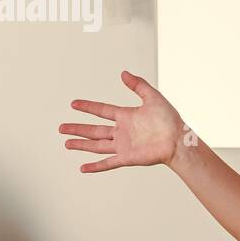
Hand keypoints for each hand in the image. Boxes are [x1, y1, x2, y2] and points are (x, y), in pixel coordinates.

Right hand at [60, 70, 190, 172]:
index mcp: (126, 116)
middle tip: (61, 128)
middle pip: (94, 130)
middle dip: (77, 129)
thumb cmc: (170, 120)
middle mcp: (122, 131)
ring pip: (96, 145)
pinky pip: (108, 162)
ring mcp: (123, 145)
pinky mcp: (127, 157)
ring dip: (81, 145)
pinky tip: (83, 168)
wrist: (178, 140)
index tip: (73, 104)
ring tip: (66, 143)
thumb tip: (123, 73)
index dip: (87, 107)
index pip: (102, 110)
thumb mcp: (153, 97)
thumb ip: (138, 85)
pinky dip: (96, 166)